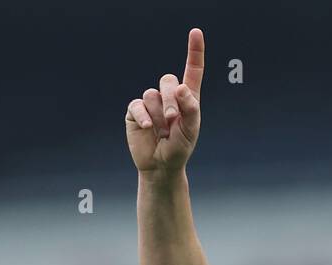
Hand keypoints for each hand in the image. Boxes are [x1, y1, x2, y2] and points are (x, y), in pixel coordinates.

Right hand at [126, 27, 204, 174]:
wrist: (161, 165)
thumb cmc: (179, 148)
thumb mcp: (191, 130)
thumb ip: (190, 109)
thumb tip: (181, 87)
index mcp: (187, 97)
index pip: (192, 70)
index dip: (194, 51)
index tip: (195, 32)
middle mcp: (168, 96)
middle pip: (168, 80)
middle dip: (171, 100)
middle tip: (173, 120)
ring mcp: (150, 102)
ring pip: (152, 94)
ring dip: (159, 114)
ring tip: (162, 131)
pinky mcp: (135, 111)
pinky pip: (138, 105)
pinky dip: (144, 117)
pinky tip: (150, 129)